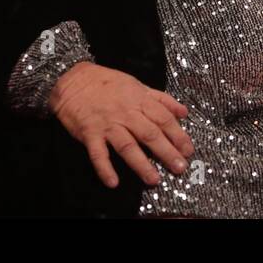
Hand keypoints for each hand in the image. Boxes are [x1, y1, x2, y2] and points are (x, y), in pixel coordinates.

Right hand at [48, 61, 194, 188]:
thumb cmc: (108, 83)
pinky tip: (114, 182)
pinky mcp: (90, 134)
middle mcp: (126, 113)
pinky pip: (98, 154)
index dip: (178, 135)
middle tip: (180, 168)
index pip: (164, 119)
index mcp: (140, 100)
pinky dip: (105, 168)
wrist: (73, 80)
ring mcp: (108, 124)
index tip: (189, 150)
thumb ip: (162, 99)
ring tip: (154, 180)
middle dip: (167, 152)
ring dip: (141, 164)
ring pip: (127, 146)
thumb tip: (184, 112)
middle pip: (150, 134)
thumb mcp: (138, 85)